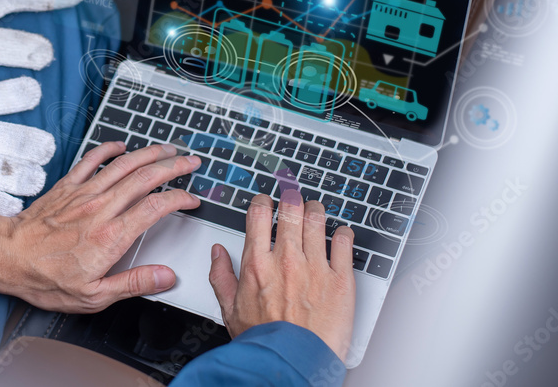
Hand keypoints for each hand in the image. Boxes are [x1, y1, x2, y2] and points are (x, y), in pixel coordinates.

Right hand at [0, 62, 52, 213]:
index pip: (13, 94)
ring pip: (21, 173)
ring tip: (31, 176)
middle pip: (28, 140)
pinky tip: (11, 200)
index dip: (26, 92)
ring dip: (31, 176)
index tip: (30, 93)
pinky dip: (11, 203)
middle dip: (40, 145)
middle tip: (41, 147)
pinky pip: (2, 204)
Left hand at [0, 142, 201, 312]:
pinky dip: (108, 149)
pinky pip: (91, 160)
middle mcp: (100, 209)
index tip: (192, 200)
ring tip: (168, 149)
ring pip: (123, 164)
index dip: (179, 199)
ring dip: (149, 153)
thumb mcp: (93, 296)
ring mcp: (83, 194)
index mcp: (110, 237)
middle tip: (191, 162)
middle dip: (173, 167)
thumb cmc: (44, 278)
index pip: (155, 208)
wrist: (6, 257)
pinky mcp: (67, 186)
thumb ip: (133, 283)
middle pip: (145, 178)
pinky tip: (120, 146)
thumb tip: (165, 276)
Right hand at [209, 192, 356, 361]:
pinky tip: (342, 234)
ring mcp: (316, 267)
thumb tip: (217, 254)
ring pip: (318, 221)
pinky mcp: (340, 280)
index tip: (266, 202)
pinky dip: (344, 234)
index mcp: (258, 263)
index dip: (263, 201)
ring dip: (316, 211)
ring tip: (316, 211)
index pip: (259, 214)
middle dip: (292, 199)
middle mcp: (287, 259)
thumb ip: (220, 276)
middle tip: (293, 199)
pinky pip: (345, 245)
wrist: (292, 363)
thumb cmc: (263, 341)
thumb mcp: (229, 308)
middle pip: (291, 210)